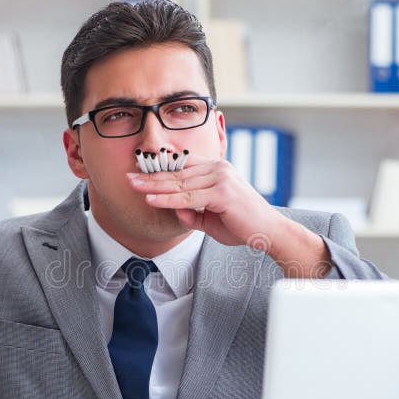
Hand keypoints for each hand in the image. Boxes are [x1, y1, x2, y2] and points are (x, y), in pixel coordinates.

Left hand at [127, 154, 283, 250]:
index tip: (140, 171)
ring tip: (134, 186)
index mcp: (217, 169)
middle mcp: (219, 169)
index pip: (183, 166)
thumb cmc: (243, 225)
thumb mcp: (211, 218)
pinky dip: (168, 199)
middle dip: (152, 175)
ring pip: (180, 184)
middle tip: (130, 177)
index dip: (161, 168)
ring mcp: (221, 179)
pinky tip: (152, 199)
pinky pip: (188, 197)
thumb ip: (192, 212)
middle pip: (178, 172)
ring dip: (155, 186)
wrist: (268, 233)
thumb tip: (174, 211)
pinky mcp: (222, 193)